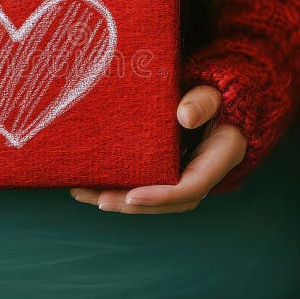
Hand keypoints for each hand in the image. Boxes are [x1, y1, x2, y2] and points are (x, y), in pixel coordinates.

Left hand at [70, 85, 246, 213]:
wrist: (213, 101)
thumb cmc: (213, 95)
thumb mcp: (213, 94)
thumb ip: (203, 102)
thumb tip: (185, 116)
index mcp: (217, 160)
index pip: (191, 188)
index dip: (162, 196)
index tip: (133, 196)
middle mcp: (200, 176)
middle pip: (167, 202)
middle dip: (131, 204)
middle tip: (100, 200)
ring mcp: (182, 176)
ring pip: (152, 199)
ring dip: (117, 200)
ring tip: (83, 193)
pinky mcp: (165, 172)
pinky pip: (143, 186)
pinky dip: (117, 188)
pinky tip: (88, 185)